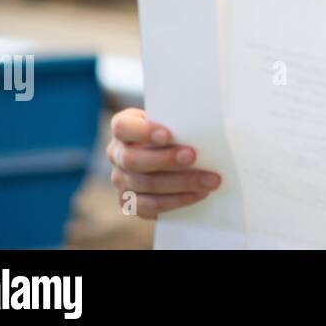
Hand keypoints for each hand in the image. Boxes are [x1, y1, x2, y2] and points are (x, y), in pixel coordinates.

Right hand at [106, 108, 221, 218]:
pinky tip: (197, 194)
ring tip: (209, 180)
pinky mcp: (128, 202)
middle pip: (133, 160)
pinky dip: (176, 201)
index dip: (143, 132)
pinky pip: (150, 206)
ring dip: (181, 183)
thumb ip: (179, 122)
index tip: (169, 135)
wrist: (170, 154)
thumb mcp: (172, 119)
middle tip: (193, 156)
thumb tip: (203, 129)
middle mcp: (116, 154)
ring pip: (145, 185)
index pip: (122, 128)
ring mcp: (120, 180)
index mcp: (123, 128)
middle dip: (166, 159)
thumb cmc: (174, 129)